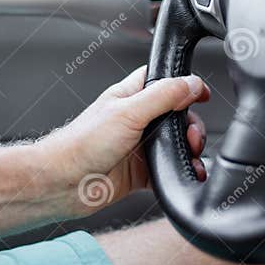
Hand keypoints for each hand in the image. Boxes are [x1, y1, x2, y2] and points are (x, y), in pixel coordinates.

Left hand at [49, 66, 209, 215]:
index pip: (163, 81)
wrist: (63, 183)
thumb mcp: (128, 112)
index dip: (184, 85)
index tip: (201, 94)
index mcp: (130, 97)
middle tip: (191, 136)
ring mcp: (139, 146)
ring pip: (176, 144)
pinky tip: (186, 173)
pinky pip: (168, 169)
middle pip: (177, 115)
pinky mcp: (140, 172)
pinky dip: (180, 171)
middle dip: (191, 125)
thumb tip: (192, 83)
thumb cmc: (81, 144)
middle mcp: (136, 120)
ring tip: (191, 156)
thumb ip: (163, 96)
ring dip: (189, 150)